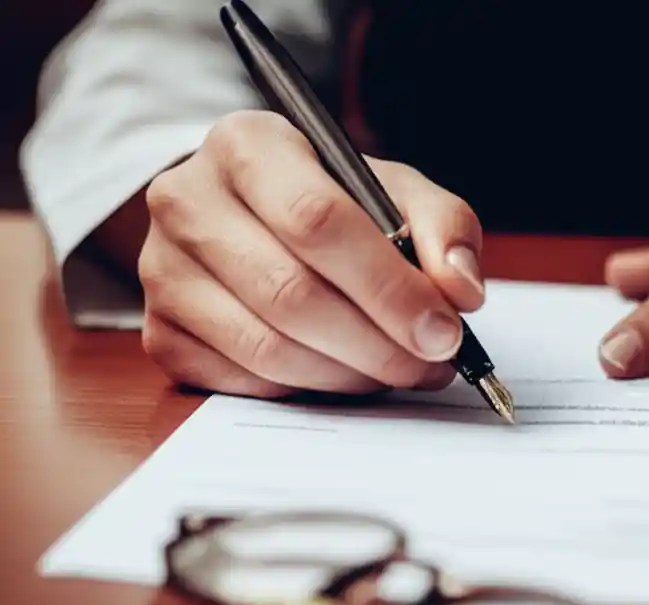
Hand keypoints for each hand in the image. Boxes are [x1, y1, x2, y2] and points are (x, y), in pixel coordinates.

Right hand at [139, 111, 484, 397]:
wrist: (254, 218)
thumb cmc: (333, 201)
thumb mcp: (396, 191)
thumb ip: (443, 227)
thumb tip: (461, 291)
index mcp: (247, 145)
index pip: (316, 220)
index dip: (388, 286)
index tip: (442, 329)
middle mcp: (186, 200)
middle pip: (290, 292)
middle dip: (378, 342)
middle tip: (432, 361)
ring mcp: (162, 270)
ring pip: (267, 347)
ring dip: (350, 374)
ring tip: (400, 369)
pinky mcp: (160, 333)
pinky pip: (244, 381)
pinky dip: (308, 389)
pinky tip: (346, 373)